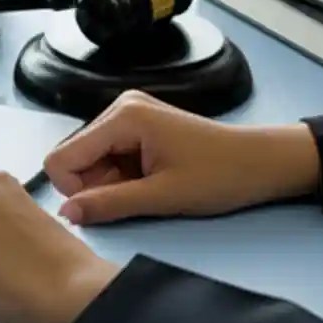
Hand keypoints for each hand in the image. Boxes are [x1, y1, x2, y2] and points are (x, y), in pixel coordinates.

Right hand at [45, 90, 320, 224]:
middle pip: (74, 157)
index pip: (62, 157)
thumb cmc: (220, 176)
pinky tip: (151, 181)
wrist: (260, 162)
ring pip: (90, 160)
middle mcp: (120, 107)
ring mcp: (129, 114)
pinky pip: (108, 157)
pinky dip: (121, 177)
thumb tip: (66, 215)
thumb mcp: (163, 197)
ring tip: (149, 188)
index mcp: (123, 116)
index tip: (108, 205)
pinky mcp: (137, 125)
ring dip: (110, 184)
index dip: (75, 190)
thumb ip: (110, 205)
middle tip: (137, 196)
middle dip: (95, 186)